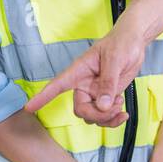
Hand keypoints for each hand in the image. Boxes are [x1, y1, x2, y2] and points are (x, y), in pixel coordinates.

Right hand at [25, 23, 147, 126]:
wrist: (134, 42)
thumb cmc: (120, 43)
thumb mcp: (114, 59)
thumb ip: (108, 83)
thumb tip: (103, 106)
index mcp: (79, 71)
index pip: (57, 85)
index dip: (42, 97)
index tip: (28, 108)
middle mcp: (84, 84)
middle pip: (80, 110)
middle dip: (97, 115)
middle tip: (114, 108)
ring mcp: (95, 92)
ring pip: (92, 116)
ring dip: (106, 118)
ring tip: (120, 106)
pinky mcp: (106, 97)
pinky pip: (104, 116)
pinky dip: (113, 119)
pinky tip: (122, 113)